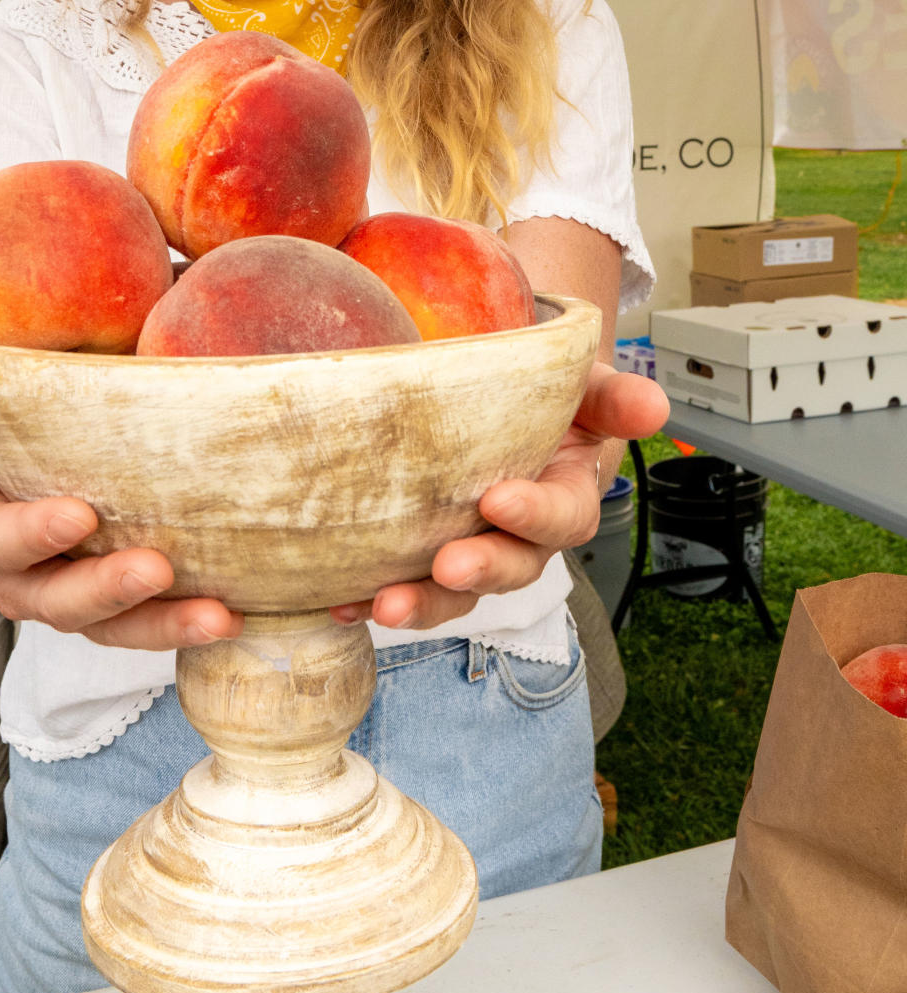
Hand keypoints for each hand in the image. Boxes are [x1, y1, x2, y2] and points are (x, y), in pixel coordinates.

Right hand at [0, 390, 243, 649]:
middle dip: (106, 590)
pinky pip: (144, 623)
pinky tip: (234, 615)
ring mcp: (67, 594)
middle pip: (56, 601)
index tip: (80, 514)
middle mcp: (16, 576)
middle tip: (156, 568)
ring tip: (216, 615)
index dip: (31, 535)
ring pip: (109, 628)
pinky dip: (185, 623)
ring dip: (162, 625)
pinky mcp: (112, 601)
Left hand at [331, 362, 668, 631]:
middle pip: (509, 569)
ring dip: (422, 604)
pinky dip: (368, 598)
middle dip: (478, 571)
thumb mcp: (585, 387)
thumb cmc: (547, 398)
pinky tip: (339, 601)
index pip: (562, 518)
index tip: (496, 499)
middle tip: (446, 566)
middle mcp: (520, 538)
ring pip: (454, 594)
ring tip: (384, 605)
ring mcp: (470, 552)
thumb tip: (653, 407)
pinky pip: (401, 586)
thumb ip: (614, 398)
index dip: (534, 515)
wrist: (502, 403)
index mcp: (565, 497)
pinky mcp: (421, 559)